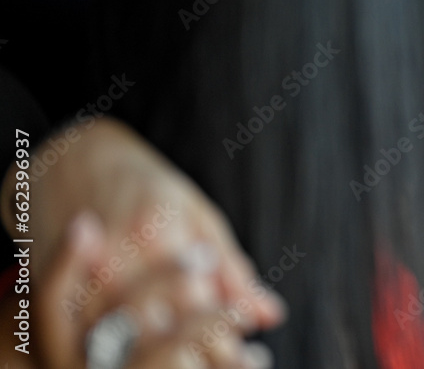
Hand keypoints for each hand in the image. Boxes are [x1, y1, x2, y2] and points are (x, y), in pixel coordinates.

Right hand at [1, 118, 284, 334]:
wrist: (73, 163)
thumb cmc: (149, 188)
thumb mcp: (198, 217)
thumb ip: (232, 269)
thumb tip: (271, 315)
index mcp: (157, 235)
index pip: (202, 308)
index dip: (228, 334)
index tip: (252, 351)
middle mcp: (117, 262)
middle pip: (168, 332)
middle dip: (206, 352)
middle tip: (238, 362)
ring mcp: (84, 280)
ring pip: (134, 345)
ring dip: (174, 358)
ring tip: (200, 359)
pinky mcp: (62, 294)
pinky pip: (101, 339)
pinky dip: (134, 352)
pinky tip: (159, 351)